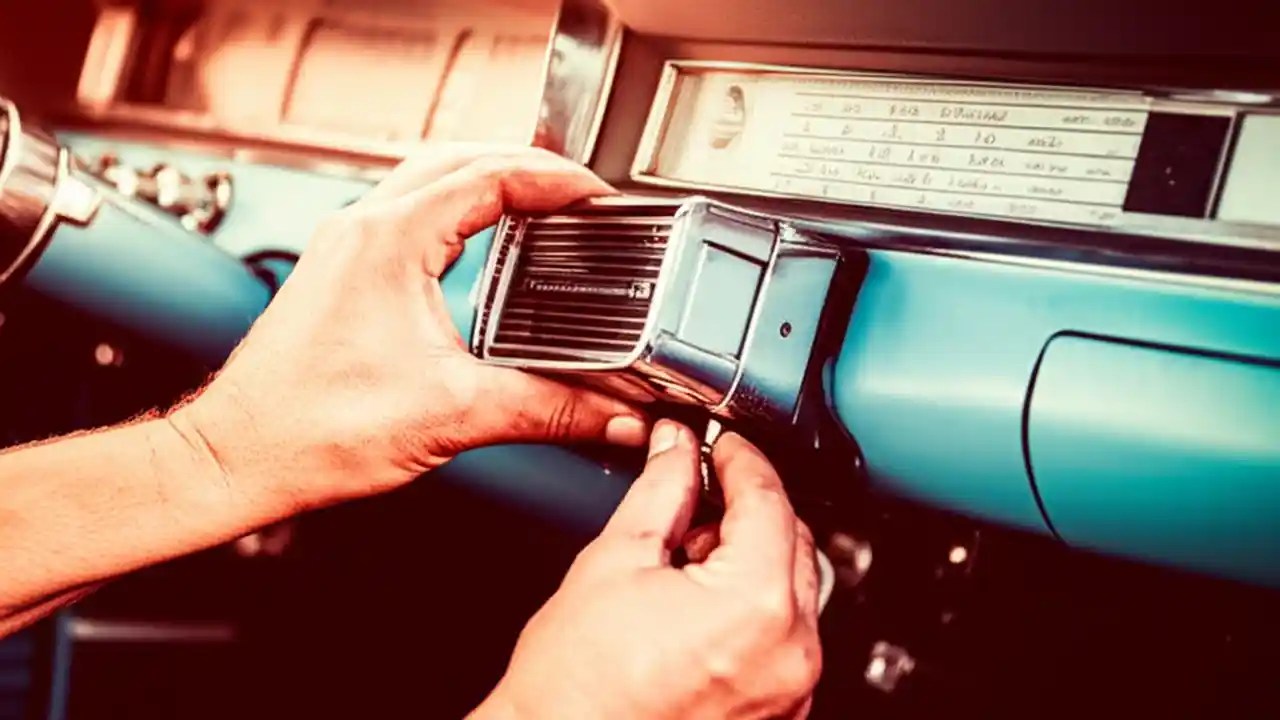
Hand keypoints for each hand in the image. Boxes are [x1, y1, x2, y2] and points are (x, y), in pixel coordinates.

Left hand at [170, 145, 648, 516]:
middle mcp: (362, 230)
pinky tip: (473, 238)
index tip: (597, 195)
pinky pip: (404, 210)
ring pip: (426, 177)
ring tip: (537, 198)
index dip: (554, 179)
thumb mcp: (452, 414)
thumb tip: (612, 412)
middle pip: (459, 160)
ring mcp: (344, 247)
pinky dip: (452, 206)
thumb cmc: (309, 430)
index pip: (490, 176)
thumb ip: (546, 409)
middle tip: (577, 190)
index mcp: (389, 240)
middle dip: (527, 165)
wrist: (237, 457)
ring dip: (486, 178)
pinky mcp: (338, 272)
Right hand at [474, 421, 822, 719]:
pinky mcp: (779, 712)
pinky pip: (786, 636)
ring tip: (686, 561)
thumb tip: (678, 450)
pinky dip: (756, 606)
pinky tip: (701, 603)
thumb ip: (662, 491)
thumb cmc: (574, 688)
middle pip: (793, 540)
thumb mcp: (615, 560)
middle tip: (695, 496)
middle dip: (747, 508)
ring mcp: (789, 690)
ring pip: (794, 587)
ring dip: (753, 557)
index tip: (720, 446)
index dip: (739, 459)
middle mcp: (790, 654)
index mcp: (756, 606)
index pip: (768, 500)